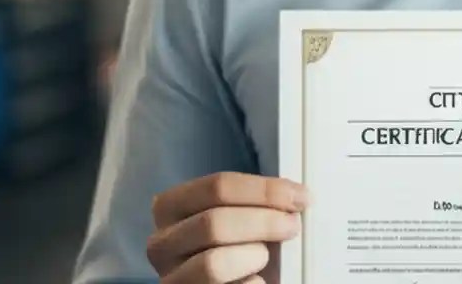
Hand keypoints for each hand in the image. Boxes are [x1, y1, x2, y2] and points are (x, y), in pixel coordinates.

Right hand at [146, 172, 308, 283]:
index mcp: (171, 207)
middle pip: (214, 222)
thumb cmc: (240, 248)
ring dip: (253, 256)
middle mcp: (161, 243)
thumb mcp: (242, 217)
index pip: (217, 186)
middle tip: (292, 226)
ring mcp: (171, 278)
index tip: (301, 197)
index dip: (264, 190)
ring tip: (264, 258)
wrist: (234, 282)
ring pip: (214, 264)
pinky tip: (258, 280)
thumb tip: (297, 196)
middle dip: (263, 222)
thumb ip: (259, 202)